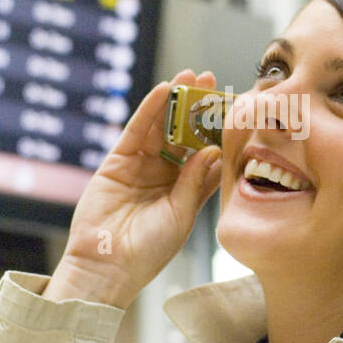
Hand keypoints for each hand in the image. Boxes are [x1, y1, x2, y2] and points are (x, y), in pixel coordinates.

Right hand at [45, 69, 222, 305]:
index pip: (207, 154)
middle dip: (198, 109)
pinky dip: (149, 110)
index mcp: (187, 191)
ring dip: (175, 102)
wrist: (108, 265)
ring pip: (162, 128)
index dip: (219, 131)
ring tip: (190, 78)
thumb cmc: (149, 250)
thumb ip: (196, 180)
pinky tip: (163, 91)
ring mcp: (142, 167)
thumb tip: (213, 148)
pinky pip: (136, 131)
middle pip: (186, 135)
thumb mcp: (182, 214)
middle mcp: (166, 176)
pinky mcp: (118, 162)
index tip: (233, 108)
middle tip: (213, 82)